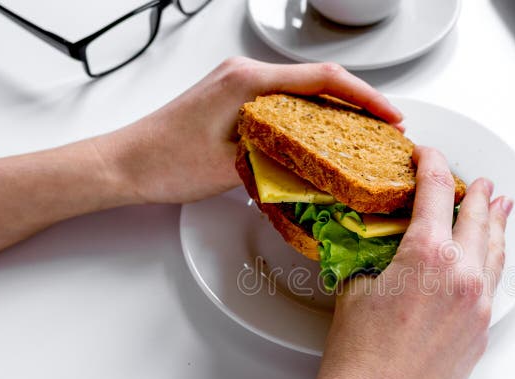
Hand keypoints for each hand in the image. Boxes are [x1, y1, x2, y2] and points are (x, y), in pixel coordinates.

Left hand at [101, 57, 402, 204]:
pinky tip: (324, 138)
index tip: (390, 115)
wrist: (124, 163)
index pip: (323, 79)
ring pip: (302, 91)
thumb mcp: (234, 166)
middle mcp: (245, 73)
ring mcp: (238, 83)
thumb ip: (281, 158)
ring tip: (364, 135)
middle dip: (358, 103)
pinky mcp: (233, 98)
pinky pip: (284, 101)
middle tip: (386, 129)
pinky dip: (311, 116)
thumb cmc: (166, 161)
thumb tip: (322, 169)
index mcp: (248, 80)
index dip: (364, 96)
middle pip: (318, 80)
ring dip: (336, 110)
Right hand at [143, 150, 512, 378]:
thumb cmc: (358, 361)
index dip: (430, 164)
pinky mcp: (481, 332)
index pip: (435, 192)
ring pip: (494, 251)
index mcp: (429, 255)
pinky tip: (489, 258)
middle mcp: (463, 276)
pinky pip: (493, 283)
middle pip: (477, 218)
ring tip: (501, 206)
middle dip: (476, 193)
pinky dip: (492, 260)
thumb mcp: (355, 290)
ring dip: (496, 224)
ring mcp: (478, 306)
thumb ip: (374, 258)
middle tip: (477, 181)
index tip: (427, 154)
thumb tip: (381, 247)